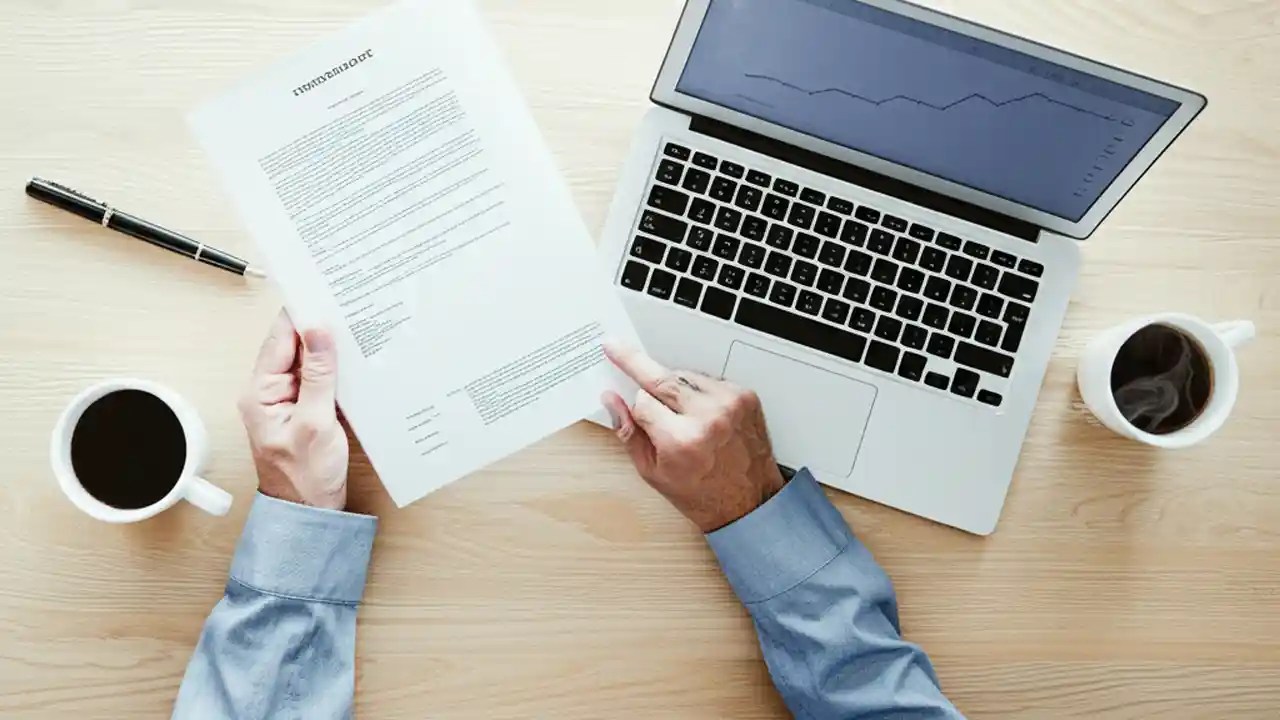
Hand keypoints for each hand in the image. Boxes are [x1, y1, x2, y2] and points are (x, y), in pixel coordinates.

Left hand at [238, 310, 348, 510]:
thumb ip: (317, 375)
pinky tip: (355, 363)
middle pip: (295, 346)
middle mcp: (269, 391)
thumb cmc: (304, 478)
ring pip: (310, 360)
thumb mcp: (315, 423)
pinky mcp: (305, 407)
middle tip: (350, 307)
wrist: (309, 513)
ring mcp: (287, 399)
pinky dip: (336, 370)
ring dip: (331, 349)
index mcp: (260, 391)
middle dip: (320, 328)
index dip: (302, 315)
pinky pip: (320, 378)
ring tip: (358, 331)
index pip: (280, 339)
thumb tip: (318, 332)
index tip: (325, 293)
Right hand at [601, 344, 785, 532]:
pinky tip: (699, 413)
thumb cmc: (704, 494)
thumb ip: (629, 432)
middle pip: (662, 377)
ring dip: (673, 386)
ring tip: (677, 414)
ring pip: (684, 375)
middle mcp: (708, 417)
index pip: (642, 399)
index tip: (614, 374)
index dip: (633, 404)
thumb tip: (612, 401)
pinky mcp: (744, 396)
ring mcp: (729, 404)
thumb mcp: (653, 472)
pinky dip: (697, 390)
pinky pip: (708, 380)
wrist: (751, 501)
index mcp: (681, 440)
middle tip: (618, 348)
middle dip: (637, 363)